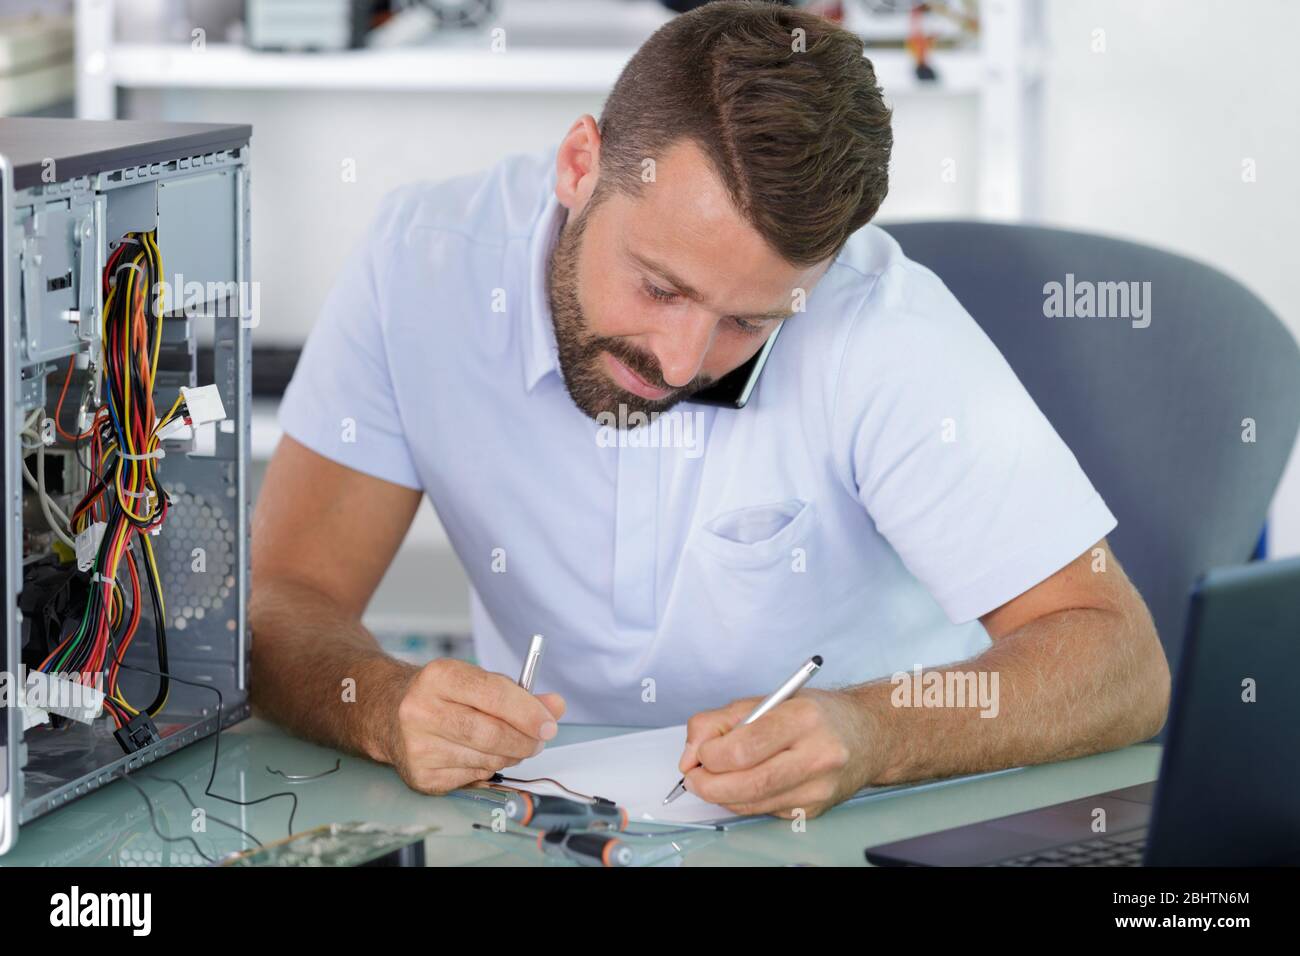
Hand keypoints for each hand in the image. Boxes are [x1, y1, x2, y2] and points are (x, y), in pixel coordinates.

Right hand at [382, 657, 565, 794]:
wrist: (390, 713)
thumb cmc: (444, 696)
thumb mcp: (477, 682)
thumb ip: (519, 694)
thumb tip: (555, 707)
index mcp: (439, 676)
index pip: (495, 695)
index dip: (528, 712)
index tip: (550, 724)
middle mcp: (421, 710)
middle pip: (491, 733)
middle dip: (525, 740)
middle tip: (539, 741)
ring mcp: (417, 745)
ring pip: (486, 759)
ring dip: (509, 755)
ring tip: (509, 745)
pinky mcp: (420, 775)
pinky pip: (473, 777)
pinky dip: (488, 769)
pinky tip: (481, 755)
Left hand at [678, 689, 884, 818]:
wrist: (868, 736)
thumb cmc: (818, 715)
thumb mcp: (768, 700)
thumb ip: (721, 721)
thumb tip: (692, 752)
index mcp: (802, 719)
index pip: (743, 748)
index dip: (710, 755)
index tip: (699, 753)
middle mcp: (816, 755)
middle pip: (747, 783)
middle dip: (708, 783)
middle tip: (694, 776)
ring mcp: (818, 788)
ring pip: (752, 803)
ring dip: (722, 794)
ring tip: (715, 778)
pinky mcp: (815, 809)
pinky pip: (765, 811)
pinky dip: (745, 800)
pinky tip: (746, 783)